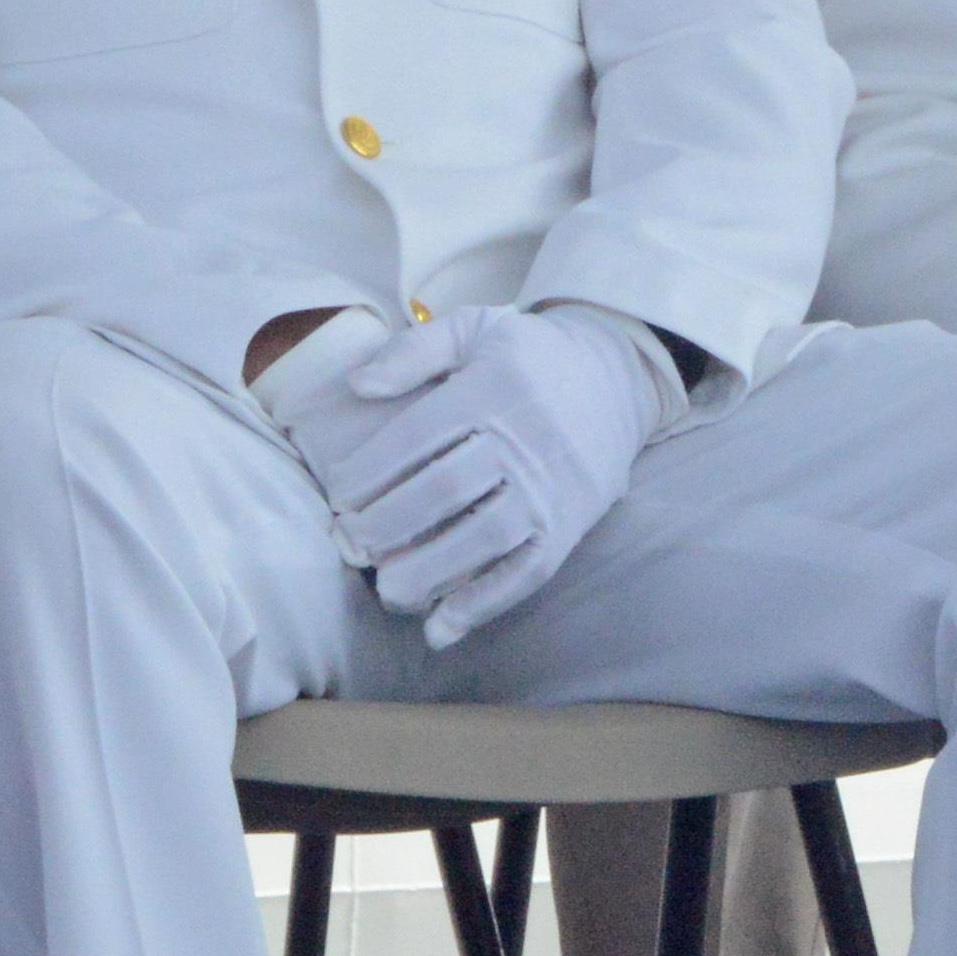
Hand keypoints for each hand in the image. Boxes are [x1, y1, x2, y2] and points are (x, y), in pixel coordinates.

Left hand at [275, 304, 677, 642]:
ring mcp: (549, 488)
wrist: (618, 377)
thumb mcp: (476, 327)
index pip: (417, 437)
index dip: (370, 472)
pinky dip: (483, 604)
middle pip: (444, 490)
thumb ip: (414, 351)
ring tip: (388, 590)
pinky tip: (441, 628)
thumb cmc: (531, 355)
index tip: (338, 498)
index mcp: (490, 389)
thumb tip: (357, 384)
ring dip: (430, 571)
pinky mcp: (568, 525)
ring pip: (484, 538)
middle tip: (350, 545)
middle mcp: (522, 441)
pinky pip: (526, 572)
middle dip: (387, 524)